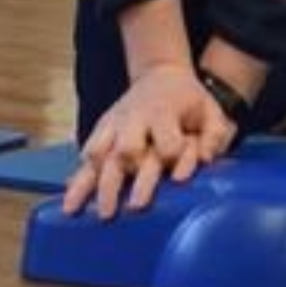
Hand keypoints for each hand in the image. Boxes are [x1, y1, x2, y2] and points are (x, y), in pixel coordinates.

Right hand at [63, 62, 235, 219]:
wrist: (161, 74)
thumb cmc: (189, 100)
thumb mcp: (210, 110)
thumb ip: (214, 134)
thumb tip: (205, 159)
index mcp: (164, 111)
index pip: (166, 141)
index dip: (173, 157)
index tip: (178, 179)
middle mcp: (134, 118)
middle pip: (127, 148)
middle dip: (128, 177)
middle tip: (133, 207)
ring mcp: (114, 124)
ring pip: (100, 153)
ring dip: (96, 183)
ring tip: (93, 212)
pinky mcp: (101, 130)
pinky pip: (86, 153)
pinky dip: (79, 178)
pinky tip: (72, 202)